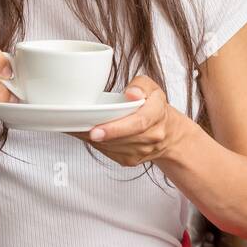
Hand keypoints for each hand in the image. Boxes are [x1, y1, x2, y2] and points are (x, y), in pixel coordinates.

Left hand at [66, 75, 189, 166]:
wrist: (167, 131)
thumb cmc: (153, 106)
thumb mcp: (151, 87)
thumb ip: (141, 85)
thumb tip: (132, 93)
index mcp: (157, 113)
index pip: (138, 123)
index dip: (115, 128)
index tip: (96, 131)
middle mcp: (153, 135)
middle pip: (122, 138)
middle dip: (98, 136)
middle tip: (79, 131)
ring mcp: (143, 151)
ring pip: (113, 148)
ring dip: (94, 140)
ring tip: (79, 129)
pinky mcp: (132, 160)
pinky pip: (110, 154)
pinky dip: (98, 145)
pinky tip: (91, 136)